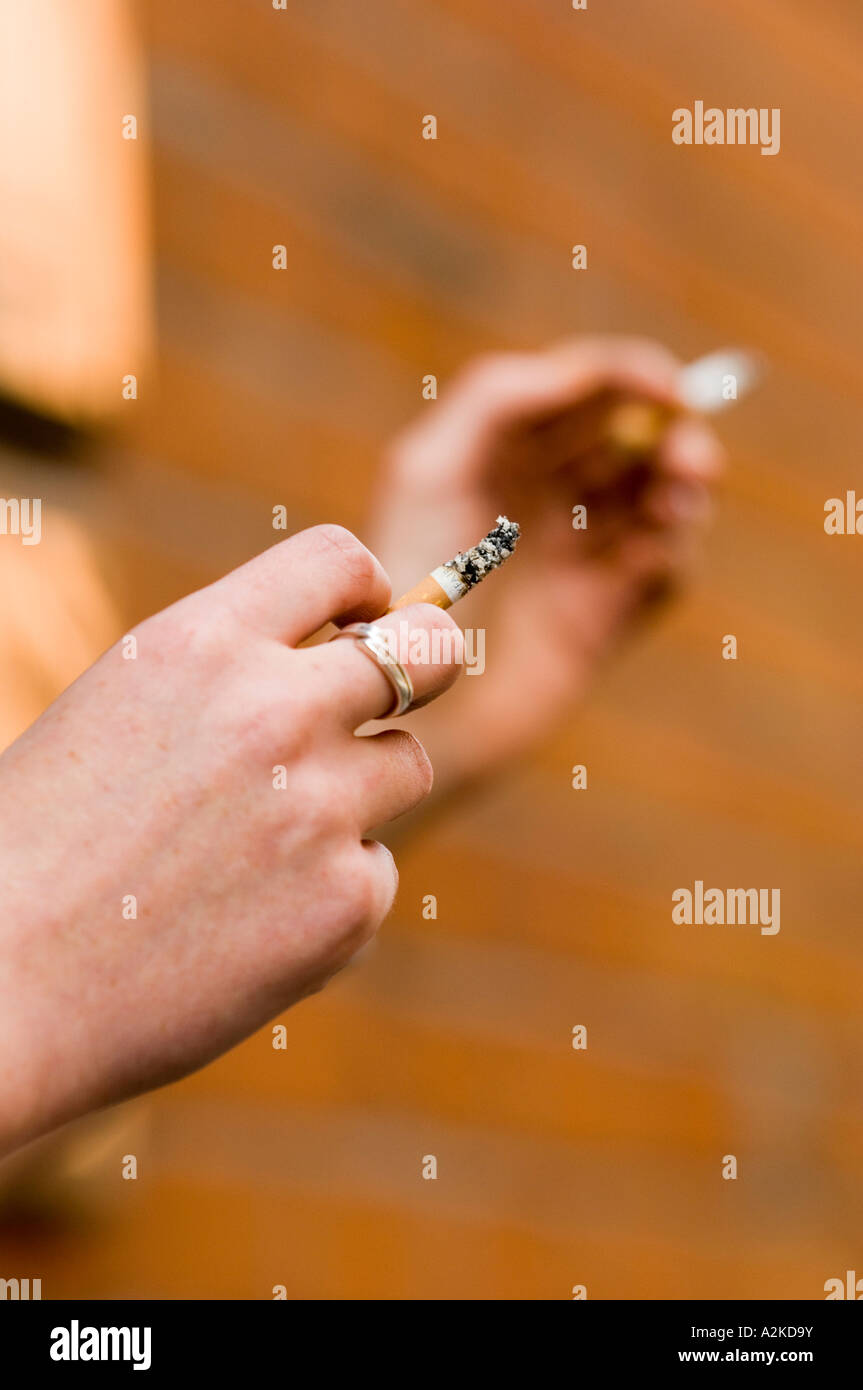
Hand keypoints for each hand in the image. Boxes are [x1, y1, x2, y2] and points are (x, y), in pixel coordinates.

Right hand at [0, 525, 460, 1154]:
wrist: (4, 984)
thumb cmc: (44, 842)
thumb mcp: (123, 706)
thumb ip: (230, 671)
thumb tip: (352, 652)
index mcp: (203, 644)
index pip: (337, 558)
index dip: (364, 586)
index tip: (362, 619)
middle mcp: (275, 711)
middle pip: (428, 651)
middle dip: (422, 663)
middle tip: (395, 695)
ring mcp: (319, 809)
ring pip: (408, 765)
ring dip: (359, 791)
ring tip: (264, 842)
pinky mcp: (345, 902)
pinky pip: (375, 870)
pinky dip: (330, 890)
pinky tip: (248, 922)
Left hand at [371, 337, 724, 787]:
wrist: (415, 698)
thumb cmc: (407, 579)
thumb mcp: (431, 468)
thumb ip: (498, 398)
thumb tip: (585, 372)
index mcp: (505, 451)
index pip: (587, 389)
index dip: (634, 376)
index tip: (671, 387)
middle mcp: (546, 496)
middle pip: (637, 436)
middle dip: (672, 433)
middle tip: (689, 456)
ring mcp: (579, 555)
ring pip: (661, 497)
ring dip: (682, 488)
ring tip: (671, 504)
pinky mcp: (603, 614)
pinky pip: (665, 568)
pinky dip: (673, 551)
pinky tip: (650, 556)